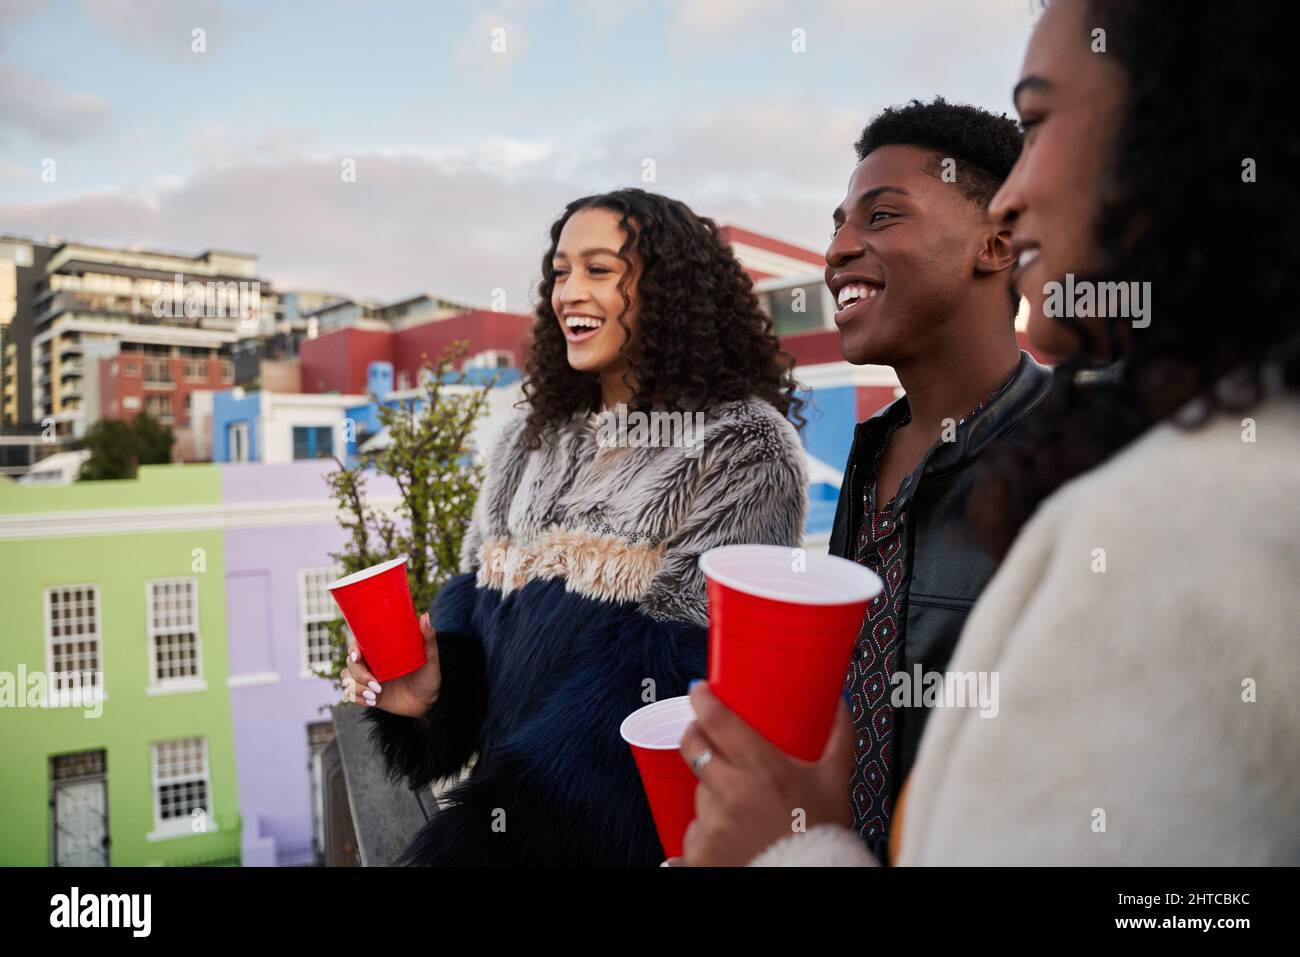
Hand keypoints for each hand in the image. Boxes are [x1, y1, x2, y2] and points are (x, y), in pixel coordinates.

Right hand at [339, 612, 440, 717]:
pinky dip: (358, 698)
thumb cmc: (429, 676)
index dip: (352, 649)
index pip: (357, 644)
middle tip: (377, 683)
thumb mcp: (430, 657)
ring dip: (357, 687)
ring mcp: (368, 679)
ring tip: (376, 694)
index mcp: (380, 651)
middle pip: (350, 663)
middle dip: (359, 674)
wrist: (428, 701)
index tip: (358, 655)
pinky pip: (351, 695)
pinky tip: (372, 700)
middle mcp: (371, 663)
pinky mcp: (368, 694)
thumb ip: (428, 637)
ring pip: (347, 679)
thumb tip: (425, 615)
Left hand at [678, 682, 854, 866]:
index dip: (703, 700)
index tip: (700, 691)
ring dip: (712, 791)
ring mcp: (712, 823)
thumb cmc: (822, 835)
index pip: (717, 720)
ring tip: (740, 804)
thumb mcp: (834, 782)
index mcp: (761, 768)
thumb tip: (839, 704)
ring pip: (698, 791)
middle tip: (707, 737)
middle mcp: (731, 793)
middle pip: (693, 747)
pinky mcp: (700, 851)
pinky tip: (731, 834)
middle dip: (696, 737)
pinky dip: (708, 830)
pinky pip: (694, 830)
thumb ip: (839, 738)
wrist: (812, 877)